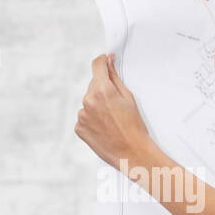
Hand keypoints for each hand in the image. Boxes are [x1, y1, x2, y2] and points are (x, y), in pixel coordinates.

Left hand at [74, 53, 153, 168]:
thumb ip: (115, 78)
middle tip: (117, 106)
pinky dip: (93, 120)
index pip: (97, 66)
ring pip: (88, 103)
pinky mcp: (79, 128)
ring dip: (97, 107)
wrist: (133, 154)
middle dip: (103, 90)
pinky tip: (105, 128)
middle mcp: (88, 100)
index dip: (102, 61)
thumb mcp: (129, 99)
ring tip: (112, 121)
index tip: (105, 61)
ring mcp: (82, 115)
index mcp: (102, 90)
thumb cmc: (135, 128)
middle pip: (93, 86)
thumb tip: (108, 62)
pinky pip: (84, 117)